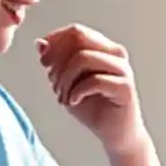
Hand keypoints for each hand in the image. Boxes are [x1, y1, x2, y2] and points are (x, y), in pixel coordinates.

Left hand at [36, 23, 147, 155]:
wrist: (115, 134)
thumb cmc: (93, 107)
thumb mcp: (66, 82)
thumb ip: (55, 62)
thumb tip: (40, 43)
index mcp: (103, 47)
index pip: (76, 31)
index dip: (55, 43)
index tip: (44, 63)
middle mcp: (116, 53)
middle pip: (79, 39)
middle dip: (59, 61)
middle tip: (54, 85)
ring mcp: (122, 69)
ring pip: (83, 58)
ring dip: (65, 79)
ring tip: (62, 98)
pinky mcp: (125, 87)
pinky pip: (94, 80)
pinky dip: (76, 92)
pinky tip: (73, 102)